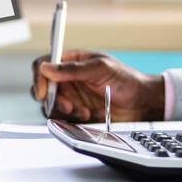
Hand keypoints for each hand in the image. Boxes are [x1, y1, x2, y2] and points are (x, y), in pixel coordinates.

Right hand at [30, 49, 164, 122]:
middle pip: (42, 87)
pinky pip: (61, 118)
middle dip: (51, 99)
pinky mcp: (75, 113)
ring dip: (64, 111)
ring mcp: (71, 97)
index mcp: (71, 61)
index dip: (39, 77)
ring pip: (50, 105)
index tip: (43, 91)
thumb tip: (47, 67)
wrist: (141, 103)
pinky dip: (71, 119)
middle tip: (68, 106)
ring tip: (84, 111)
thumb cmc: (126, 79)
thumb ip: (73, 69)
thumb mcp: (101, 68)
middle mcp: (67, 79)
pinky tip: (88, 115)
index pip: (44, 64)